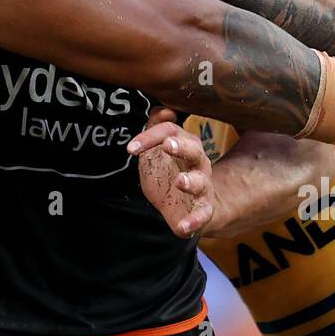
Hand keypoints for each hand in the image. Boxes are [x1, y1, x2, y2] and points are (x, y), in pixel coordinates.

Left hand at [129, 108, 215, 236]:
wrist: (187, 206)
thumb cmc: (169, 173)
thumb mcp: (157, 152)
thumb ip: (157, 129)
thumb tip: (162, 108)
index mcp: (186, 146)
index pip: (171, 132)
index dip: (150, 137)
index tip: (131, 148)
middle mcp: (198, 164)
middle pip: (194, 150)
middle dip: (181, 146)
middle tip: (168, 145)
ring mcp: (202, 187)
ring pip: (201, 182)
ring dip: (191, 181)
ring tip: (180, 182)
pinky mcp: (203, 211)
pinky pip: (202, 215)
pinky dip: (194, 222)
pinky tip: (184, 227)